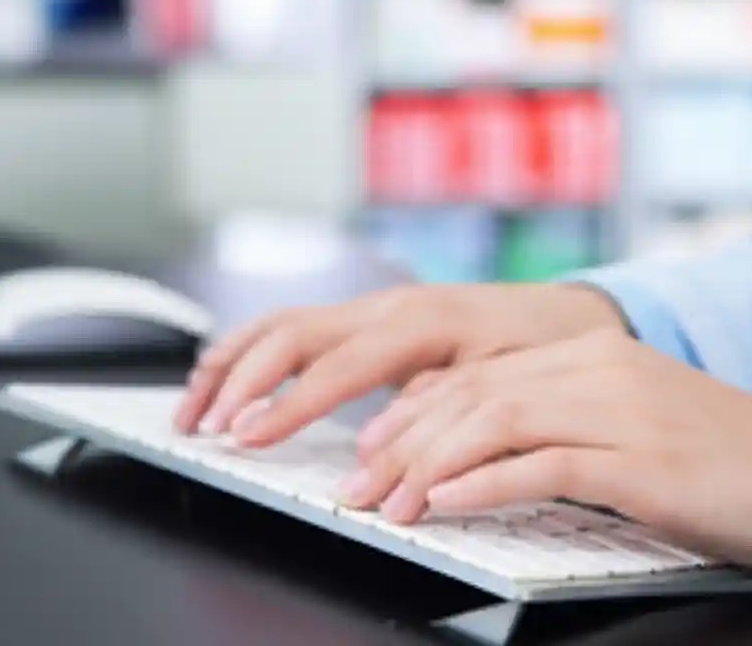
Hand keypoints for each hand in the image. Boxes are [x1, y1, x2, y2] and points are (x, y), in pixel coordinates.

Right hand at [174, 284, 624, 445]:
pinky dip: (246, 351)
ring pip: (277, 325)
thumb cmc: (535, 352)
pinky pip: (290, 327)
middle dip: (235, 382)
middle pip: (286, 335)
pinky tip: (220, 374)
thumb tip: (372, 444)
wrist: (561, 317)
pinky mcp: (361, 319)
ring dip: (227, 364)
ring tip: (191, 406)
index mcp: (415, 322)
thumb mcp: (503, 386)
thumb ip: (435, 408)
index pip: (332, 367)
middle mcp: (381, 307)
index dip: (284, 405)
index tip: (245, 435)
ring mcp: (367, 309)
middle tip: (201, 427)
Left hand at [339, 329, 751, 572]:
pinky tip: (447, 505)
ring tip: (389, 505)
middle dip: (401, 446)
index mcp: (585, 354)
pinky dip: (486, 485)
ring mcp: (621, 411)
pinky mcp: (644, 463)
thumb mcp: (619, 426)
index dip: (408, 415)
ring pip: (495, 424)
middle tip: (358, 489)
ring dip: (429, 467)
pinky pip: (545, 467)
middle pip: (470, 397)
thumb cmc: (710, 462)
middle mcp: (596, 369)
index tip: (365, 451)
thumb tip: (463, 452)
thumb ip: (549, 423)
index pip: (472, 377)